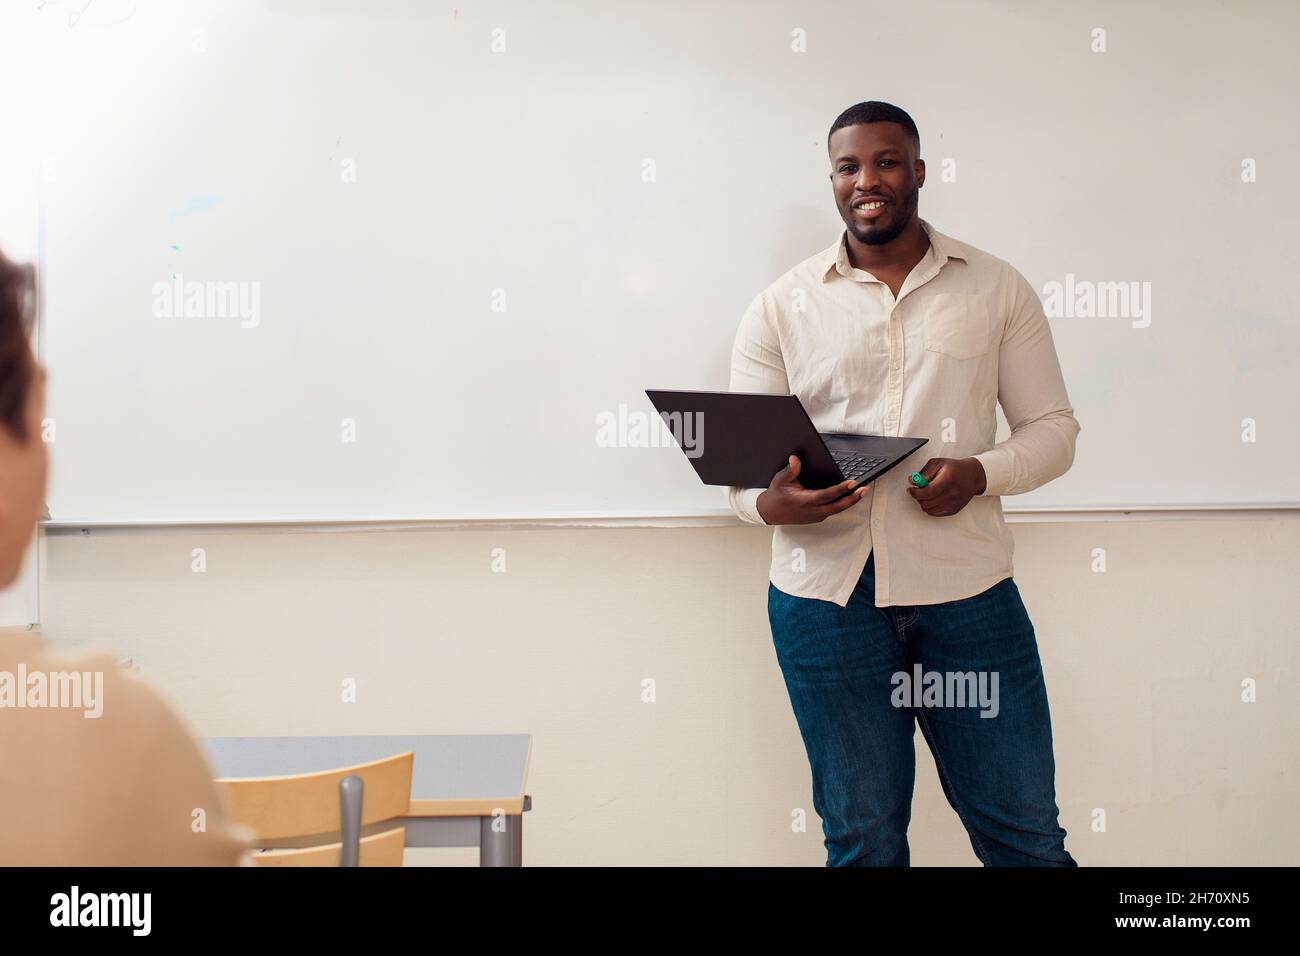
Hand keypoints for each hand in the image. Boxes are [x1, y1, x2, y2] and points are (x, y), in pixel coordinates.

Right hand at [756, 455, 870, 524]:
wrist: (770, 512)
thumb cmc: (776, 496)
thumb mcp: (780, 480)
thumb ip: (790, 470)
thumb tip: (795, 459)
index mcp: (803, 501)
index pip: (826, 496)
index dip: (840, 490)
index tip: (851, 482)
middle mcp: (812, 511)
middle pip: (837, 507)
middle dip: (852, 498)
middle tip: (864, 489)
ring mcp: (815, 516)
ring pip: (837, 510)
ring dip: (850, 501)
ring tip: (862, 491)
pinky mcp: (817, 517)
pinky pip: (833, 510)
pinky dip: (843, 503)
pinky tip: (850, 496)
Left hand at [907, 457, 985, 516]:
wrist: (973, 476)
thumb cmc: (954, 468)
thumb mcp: (938, 463)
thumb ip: (924, 472)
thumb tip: (912, 480)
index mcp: (948, 479)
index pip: (927, 492)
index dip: (915, 492)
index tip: (910, 489)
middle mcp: (952, 493)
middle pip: (927, 502)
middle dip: (918, 497)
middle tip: (918, 490)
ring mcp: (954, 503)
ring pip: (929, 510)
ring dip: (923, 502)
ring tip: (926, 494)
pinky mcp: (954, 510)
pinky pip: (935, 513)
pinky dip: (930, 507)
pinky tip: (933, 499)